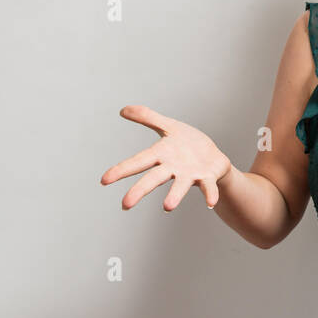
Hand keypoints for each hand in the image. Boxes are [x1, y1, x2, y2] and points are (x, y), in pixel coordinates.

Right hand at [100, 105, 231, 211]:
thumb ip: (147, 117)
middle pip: (154, 178)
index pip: (138, 162)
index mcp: (162, 154)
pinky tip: (210, 203)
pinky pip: (208, 186)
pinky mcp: (207, 177)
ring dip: (174, 196)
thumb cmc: (187, 144)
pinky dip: (210, 194)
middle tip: (125, 204)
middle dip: (140, 190)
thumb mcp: (168, 126)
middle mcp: (173, 168)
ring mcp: (190, 174)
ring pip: (180, 185)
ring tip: (167, 207)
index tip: (104, 180)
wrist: (214, 158)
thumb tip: (123, 110)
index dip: (121, 170)